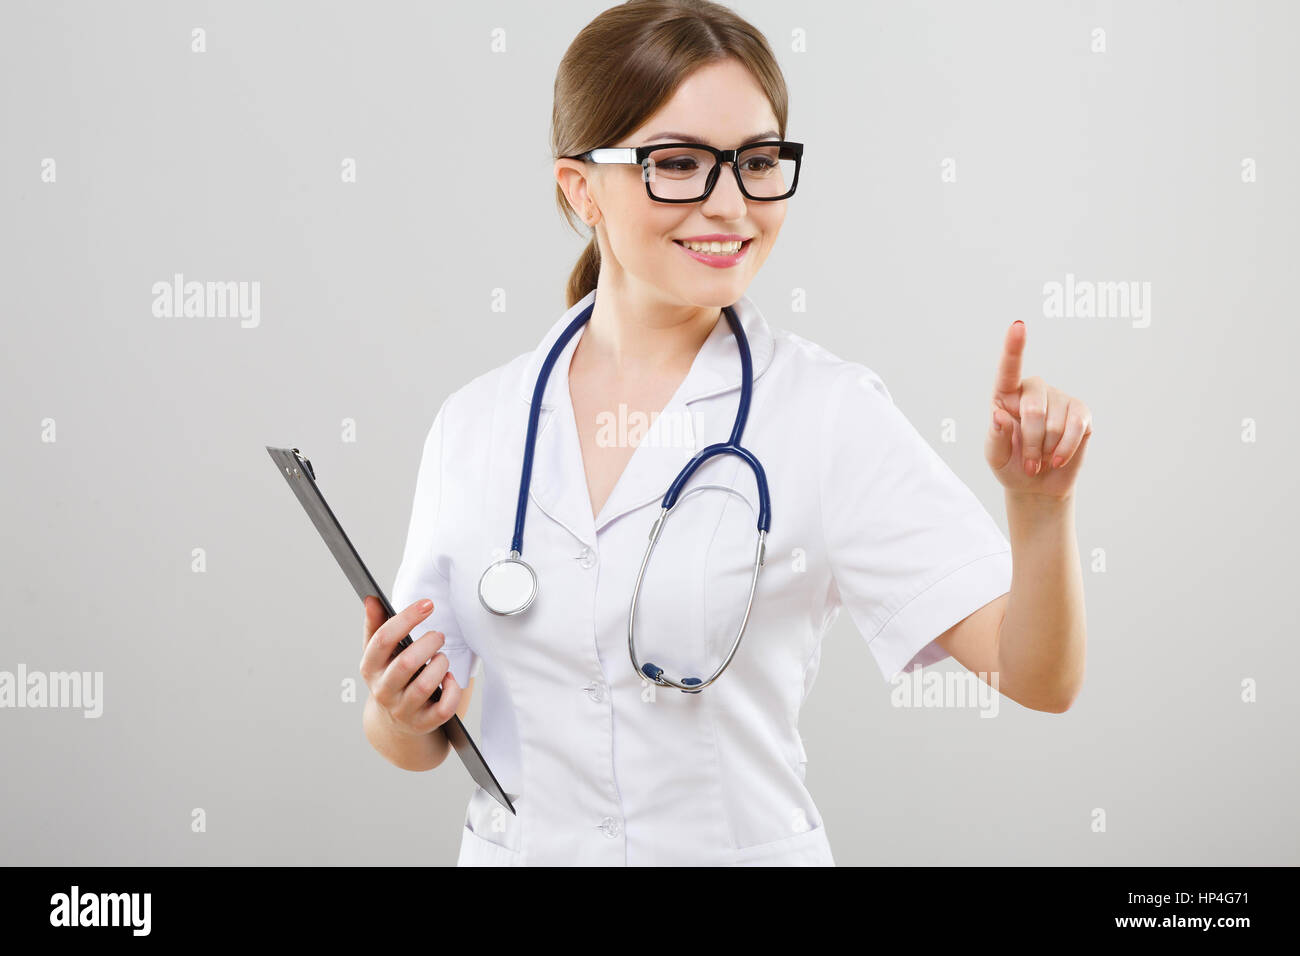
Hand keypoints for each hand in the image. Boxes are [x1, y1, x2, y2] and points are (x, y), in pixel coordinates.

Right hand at [360, 595, 462, 736]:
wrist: (395, 723)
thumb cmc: (390, 676)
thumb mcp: (379, 654)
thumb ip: (376, 625)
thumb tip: (372, 600)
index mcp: (370, 668)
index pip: (383, 639)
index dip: (406, 618)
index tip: (428, 604)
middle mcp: (383, 690)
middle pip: (406, 663)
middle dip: (428, 643)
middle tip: (439, 636)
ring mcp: (403, 710)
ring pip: (424, 686)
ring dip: (440, 665)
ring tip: (442, 657)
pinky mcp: (423, 723)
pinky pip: (443, 708)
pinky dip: (452, 691)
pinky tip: (450, 679)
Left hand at [984, 320, 1092, 499]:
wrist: (1038, 484)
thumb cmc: (1010, 464)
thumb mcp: (995, 455)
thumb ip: (995, 436)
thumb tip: (1000, 415)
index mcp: (1006, 395)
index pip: (1008, 369)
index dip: (1014, 347)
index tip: (1018, 325)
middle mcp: (1034, 390)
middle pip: (1033, 410)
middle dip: (1030, 443)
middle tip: (1028, 463)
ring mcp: (1059, 398)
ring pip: (1055, 423)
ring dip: (1046, 450)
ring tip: (1041, 458)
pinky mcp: (1081, 412)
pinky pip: (1077, 427)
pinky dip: (1066, 448)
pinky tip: (1058, 458)